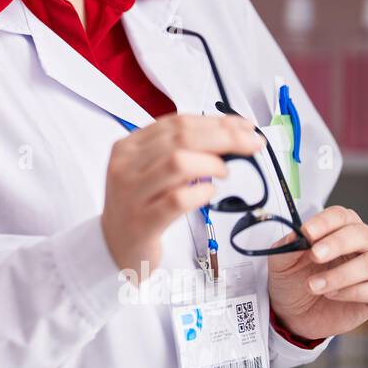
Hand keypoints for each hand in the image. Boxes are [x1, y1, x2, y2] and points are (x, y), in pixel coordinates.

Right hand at [102, 113, 262, 281]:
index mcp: (128, 146)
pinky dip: (202, 192)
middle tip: (252, 144)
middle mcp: (126, 166)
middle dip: (224, 137)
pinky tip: (210, 192)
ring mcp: (132, 194)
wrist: (116, 245)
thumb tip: (230, 132)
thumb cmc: (141, 204)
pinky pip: (178, 200)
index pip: (176, 123)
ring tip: (225, 172)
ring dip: (212, 163)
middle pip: (181, 138)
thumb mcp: (151, 169)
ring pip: (177, 162)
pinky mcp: (143, 222)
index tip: (244, 127)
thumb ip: (180, 150)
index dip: (216, 121)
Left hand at [267, 206, 367, 340]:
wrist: (296, 314)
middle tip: (315, 255)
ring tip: (314, 285)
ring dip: (340, 275)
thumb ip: (288, 247)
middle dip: (337, 243)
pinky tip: (332, 295)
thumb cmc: (294, 280)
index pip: (341, 216)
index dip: (325, 222)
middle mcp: (364, 244)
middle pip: (362, 234)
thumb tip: (296, 234)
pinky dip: (352, 292)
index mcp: (340, 229)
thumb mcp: (282, 263)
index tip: (307, 232)